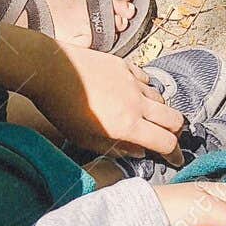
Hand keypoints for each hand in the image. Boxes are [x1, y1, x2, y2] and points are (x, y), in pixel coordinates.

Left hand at [11, 35, 186, 162]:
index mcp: (128, 125)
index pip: (166, 141)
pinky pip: (146, 80)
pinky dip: (146, 91)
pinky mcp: (125, 66)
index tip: (174, 159)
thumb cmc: (61, 109)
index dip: (174, 153)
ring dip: (159, 112)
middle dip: (175, 133)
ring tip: (147, 118)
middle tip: (167, 138)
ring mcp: (132, 81)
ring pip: (161, 98)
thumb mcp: (85, 139)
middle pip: (174, 119)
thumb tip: (139, 151)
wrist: (50, 69)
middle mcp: (136, 102)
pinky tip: (135, 94)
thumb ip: (116, 148)